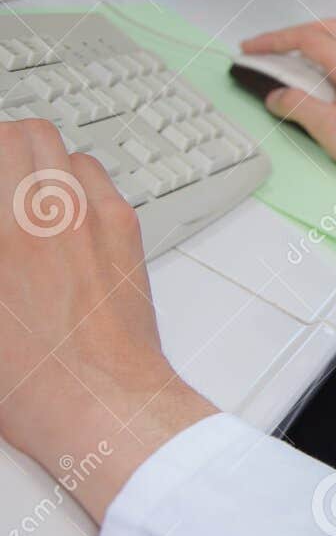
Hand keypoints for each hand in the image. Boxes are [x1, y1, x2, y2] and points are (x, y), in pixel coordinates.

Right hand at [0, 119, 216, 523]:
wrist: (102, 400)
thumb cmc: (31, 379)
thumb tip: (5, 242)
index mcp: (3, 234)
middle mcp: (42, 212)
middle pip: (21, 135)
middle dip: (1, 146)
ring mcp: (89, 214)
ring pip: (63, 150)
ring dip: (40, 159)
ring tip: (24, 187)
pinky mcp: (125, 228)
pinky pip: (98, 178)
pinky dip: (76, 181)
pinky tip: (65, 210)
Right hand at [239, 19, 335, 228]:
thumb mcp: (330, 129)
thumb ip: (297, 106)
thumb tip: (275, 95)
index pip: (309, 39)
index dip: (274, 41)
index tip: (250, 49)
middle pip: (326, 29)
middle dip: (291, 35)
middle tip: (264, 49)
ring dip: (309, 44)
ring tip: (283, 61)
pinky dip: (325, 58)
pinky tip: (312, 77)